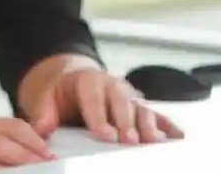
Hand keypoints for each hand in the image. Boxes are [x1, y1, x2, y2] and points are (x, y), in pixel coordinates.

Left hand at [25, 67, 182, 145]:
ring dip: (149, 124)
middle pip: (122, 102)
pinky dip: (167, 124)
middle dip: (127, 121)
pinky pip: (155, 114)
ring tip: (153, 141)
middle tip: (130, 139)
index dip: (100, 117)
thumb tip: (42, 127)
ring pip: (141, 107)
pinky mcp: (138, 106)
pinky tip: (177, 136)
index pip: (94, 99)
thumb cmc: (59, 91)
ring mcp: (128, 95)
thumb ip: (42, 112)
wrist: (71, 79)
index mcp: (88, 81)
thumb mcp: (44, 97)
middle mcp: (113, 85)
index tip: (104, 134)